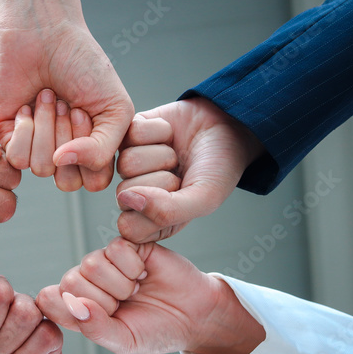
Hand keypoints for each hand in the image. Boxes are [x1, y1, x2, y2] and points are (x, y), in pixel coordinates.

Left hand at [0, 0, 133, 190]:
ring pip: (41, 167)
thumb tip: (63, 164)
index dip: (93, 152)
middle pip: (66, 180)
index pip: (94, 182)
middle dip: (69, 138)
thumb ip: (103, 150)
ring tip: (49, 97)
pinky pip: (15, 158)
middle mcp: (65, 154)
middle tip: (68, 104)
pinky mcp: (8, 138)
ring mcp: (36, 148)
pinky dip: (24, 128)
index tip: (91, 113)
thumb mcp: (114, 109)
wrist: (45, 35)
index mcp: (94, 150)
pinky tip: (27, 104)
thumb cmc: (85, 65)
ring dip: (47, 126)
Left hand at [36, 237, 263, 353]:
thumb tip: (75, 305)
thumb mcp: (124, 341)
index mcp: (78, 307)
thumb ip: (95, 328)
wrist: (195, 314)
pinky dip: (134, 267)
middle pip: (70, 280)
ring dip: (121, 284)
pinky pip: (115, 249)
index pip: (49, 299)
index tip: (100, 319)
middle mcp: (87, 281)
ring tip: (136, 290)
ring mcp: (106, 261)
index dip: (69, 309)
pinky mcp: (127, 244)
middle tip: (125, 305)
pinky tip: (144, 273)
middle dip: (103, 300)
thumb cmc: (156, 331)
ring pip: (91, 264)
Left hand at [115, 97, 264, 242]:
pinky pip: (133, 134)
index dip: (153, 211)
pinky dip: (159, 131)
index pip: (129, 227)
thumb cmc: (219, 166)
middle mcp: (137, 192)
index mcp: (153, 218)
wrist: (227, 126)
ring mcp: (131, 163)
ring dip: (161, 154)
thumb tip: (127, 199)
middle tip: (181, 172)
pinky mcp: (129, 134)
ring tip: (176, 154)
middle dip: (160, 179)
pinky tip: (170, 134)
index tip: (178, 198)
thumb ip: (167, 211)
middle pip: (124, 193)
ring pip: (126, 163)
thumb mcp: (205, 198)